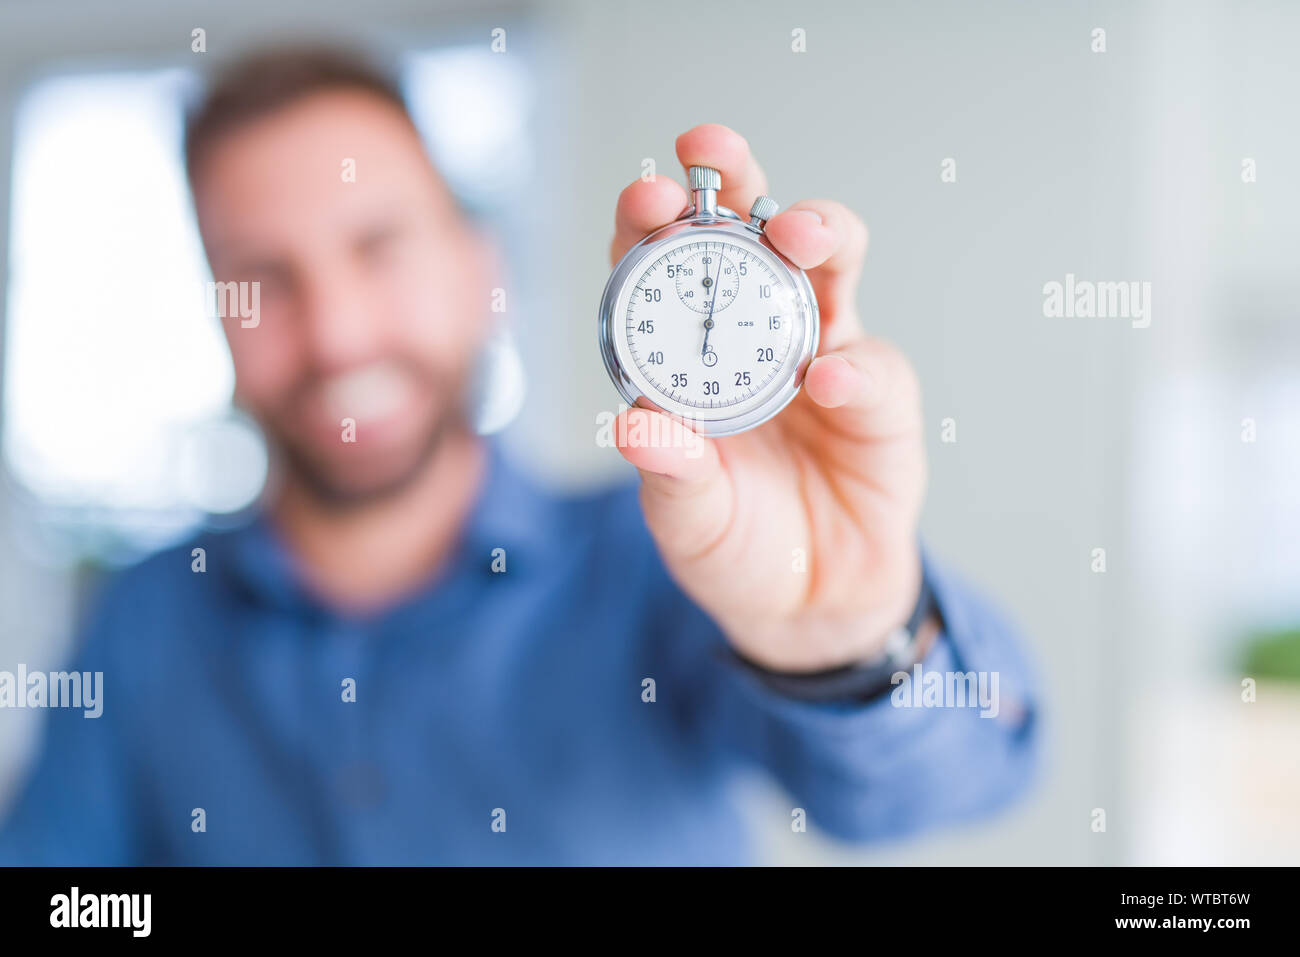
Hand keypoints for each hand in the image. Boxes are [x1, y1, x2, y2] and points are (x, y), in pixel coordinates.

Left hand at [610, 124, 926, 672]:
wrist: (810, 604)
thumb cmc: (736, 548)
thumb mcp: (688, 522)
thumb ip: (670, 475)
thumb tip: (635, 424)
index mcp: (689, 353)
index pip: (665, 267)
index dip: (654, 222)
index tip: (650, 196)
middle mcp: (756, 337)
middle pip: (752, 236)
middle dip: (738, 182)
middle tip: (719, 155)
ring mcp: (824, 357)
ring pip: (832, 267)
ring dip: (816, 235)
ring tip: (795, 234)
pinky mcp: (879, 401)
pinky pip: (874, 369)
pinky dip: (854, 369)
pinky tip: (829, 382)